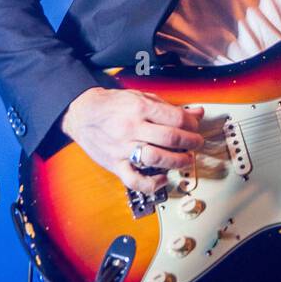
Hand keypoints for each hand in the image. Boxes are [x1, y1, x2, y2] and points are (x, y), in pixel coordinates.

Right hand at [59, 87, 204, 193]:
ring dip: (177, 162)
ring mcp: (123, 148)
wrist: (82, 113)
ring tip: (185, 159)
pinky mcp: (115, 164)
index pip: (176, 118)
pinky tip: (163, 179)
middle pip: (171, 138)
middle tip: (196, 143)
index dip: (192, 124)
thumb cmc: (113, 105)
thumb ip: (169, 107)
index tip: (195, 127)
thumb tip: (197, 112)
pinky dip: (152, 184)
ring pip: (157, 159)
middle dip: (191, 142)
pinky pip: (135, 181)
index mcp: (140, 108)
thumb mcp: (142, 97)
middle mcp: (132, 128)